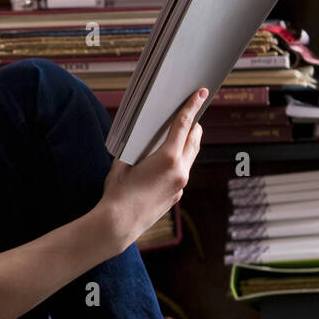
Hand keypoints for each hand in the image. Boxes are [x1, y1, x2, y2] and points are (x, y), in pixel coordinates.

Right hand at [98, 87, 205, 253]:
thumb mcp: (123, 162)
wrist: (119, 224)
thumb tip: (141, 140)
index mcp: (168, 158)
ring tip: (181, 135)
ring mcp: (180, 185)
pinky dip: (178, 163)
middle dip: (194, 125)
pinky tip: (165, 164)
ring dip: (188, 145)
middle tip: (192, 113)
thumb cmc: (117, 192)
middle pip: (194, 140)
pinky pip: (182, 173)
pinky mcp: (176, 196)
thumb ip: (136, 148)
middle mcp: (180, 171)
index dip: (192, 106)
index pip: (183, 125)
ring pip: (190, 158)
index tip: (200, 94)